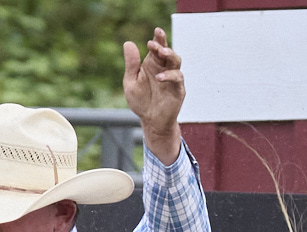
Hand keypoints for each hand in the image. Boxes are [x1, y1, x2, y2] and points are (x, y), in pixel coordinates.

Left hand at [123, 28, 185, 165]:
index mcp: (153, 64)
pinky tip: (159, 77)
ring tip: (161, 52)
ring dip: (170, 54)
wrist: (150, 122)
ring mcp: (172, 78)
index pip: (157, 48)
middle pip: (167, 51)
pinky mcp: (178, 89)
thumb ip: (131, 64)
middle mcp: (164, 68)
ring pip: (176, 61)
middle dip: (163, 43)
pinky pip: (178, 78)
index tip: (154, 33)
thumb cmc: (141, 101)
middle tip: (156, 39)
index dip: (158, 39)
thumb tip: (128, 43)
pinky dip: (169, 76)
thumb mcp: (131, 82)